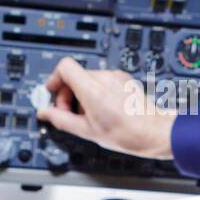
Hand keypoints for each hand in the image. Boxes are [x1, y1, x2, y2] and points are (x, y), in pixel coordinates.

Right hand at [35, 57, 176, 159]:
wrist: (154, 132)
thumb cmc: (127, 133)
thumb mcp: (87, 131)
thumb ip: (61, 119)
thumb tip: (45, 114)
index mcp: (92, 88)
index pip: (64, 66)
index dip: (54, 79)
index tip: (53, 93)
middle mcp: (104, 77)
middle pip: (75, 75)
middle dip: (67, 93)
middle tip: (70, 113)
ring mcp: (116, 77)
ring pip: (88, 79)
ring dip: (81, 95)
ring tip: (88, 115)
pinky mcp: (124, 80)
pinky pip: (102, 81)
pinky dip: (96, 93)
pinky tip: (102, 110)